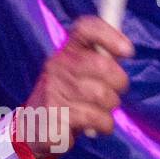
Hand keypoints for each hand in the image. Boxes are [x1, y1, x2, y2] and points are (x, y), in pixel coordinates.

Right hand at [20, 16, 133, 156]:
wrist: (32, 129)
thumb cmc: (65, 100)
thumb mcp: (76, 75)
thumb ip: (98, 61)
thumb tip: (126, 50)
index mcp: (65, 53)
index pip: (85, 29)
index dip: (109, 35)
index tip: (127, 51)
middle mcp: (57, 66)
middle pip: (103, 64)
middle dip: (119, 82)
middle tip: (115, 92)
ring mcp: (55, 90)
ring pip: (104, 96)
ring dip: (110, 108)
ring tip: (100, 112)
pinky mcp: (57, 115)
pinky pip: (97, 118)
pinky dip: (104, 125)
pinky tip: (95, 126)